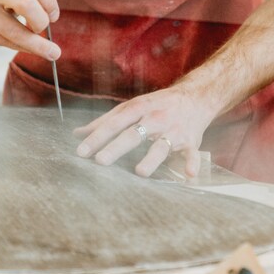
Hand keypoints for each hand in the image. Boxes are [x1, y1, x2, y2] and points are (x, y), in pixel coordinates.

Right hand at [0, 0, 60, 58]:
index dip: (50, 0)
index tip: (54, 14)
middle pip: (27, 4)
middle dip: (42, 20)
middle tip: (46, 27)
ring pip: (17, 31)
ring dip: (38, 45)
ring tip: (51, 51)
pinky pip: (6, 42)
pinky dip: (23, 47)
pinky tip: (30, 48)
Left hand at [74, 86, 212, 177]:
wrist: (196, 97)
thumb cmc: (157, 105)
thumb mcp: (133, 107)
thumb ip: (106, 121)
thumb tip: (77, 134)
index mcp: (139, 108)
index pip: (115, 123)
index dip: (98, 137)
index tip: (81, 152)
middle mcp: (156, 119)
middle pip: (134, 134)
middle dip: (117, 147)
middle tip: (100, 161)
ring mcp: (174, 131)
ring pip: (162, 145)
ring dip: (152, 159)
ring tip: (140, 172)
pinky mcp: (191, 141)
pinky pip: (192, 153)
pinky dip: (192, 163)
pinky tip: (189, 175)